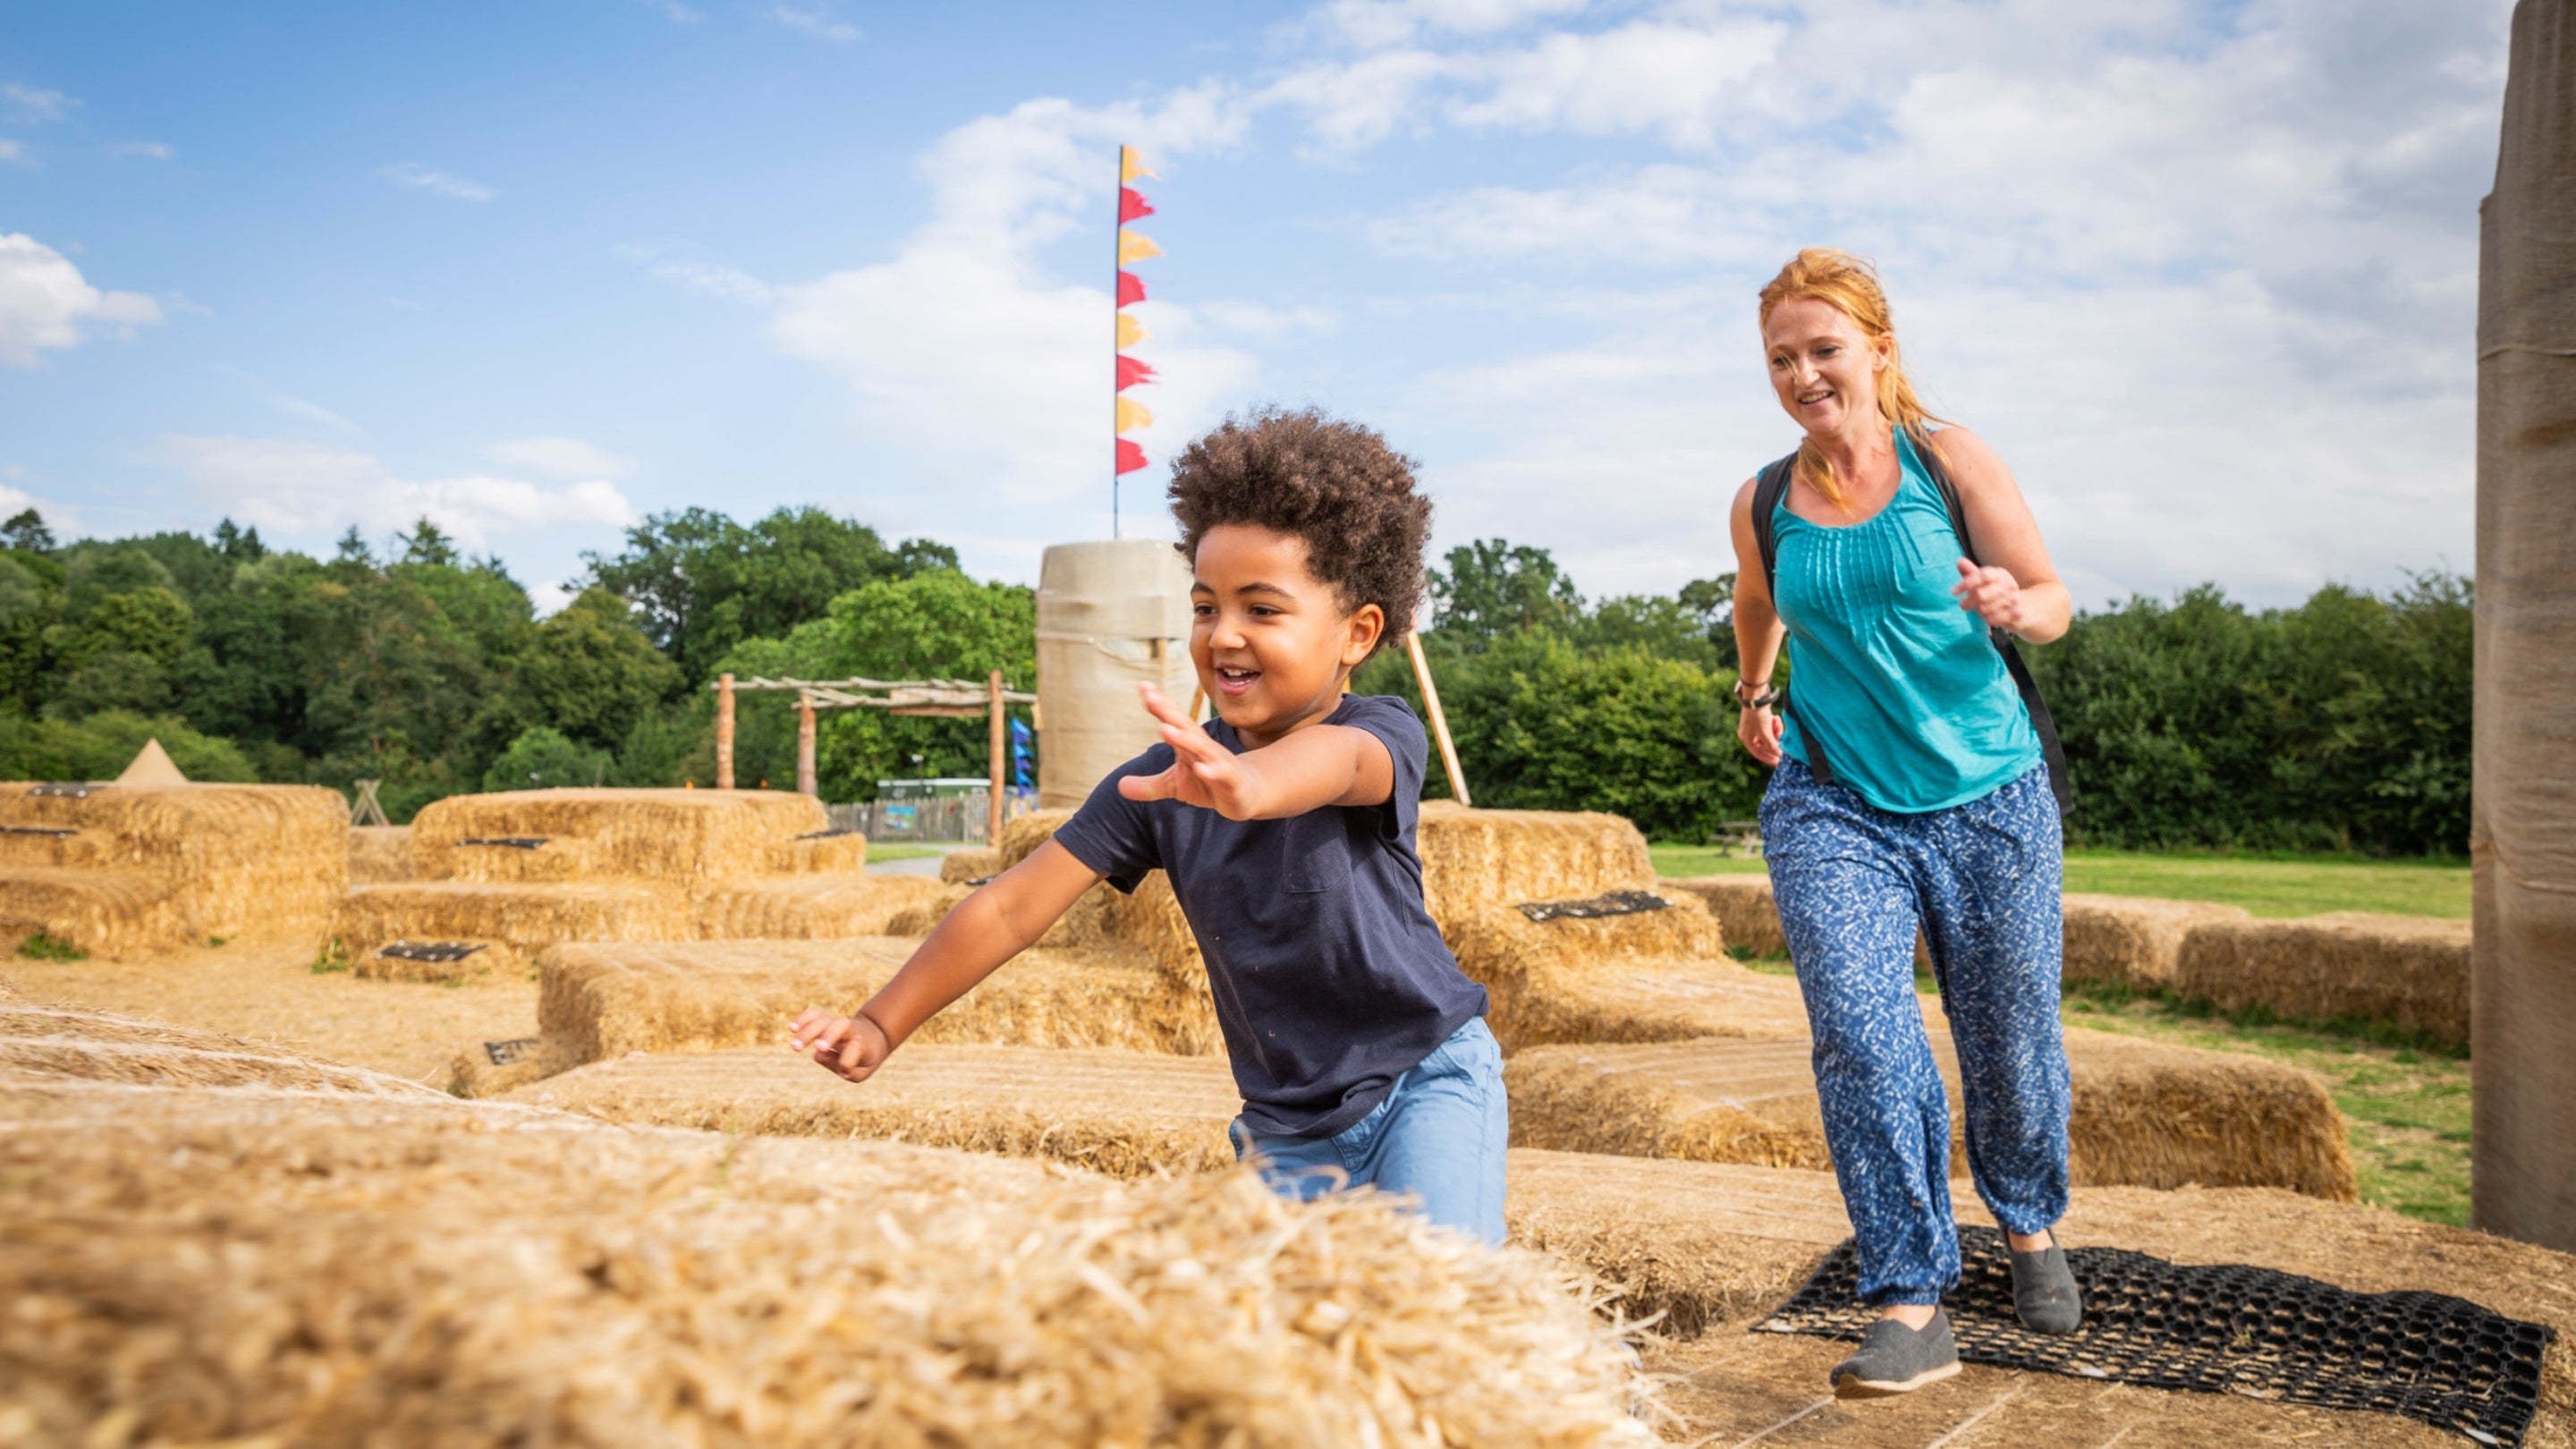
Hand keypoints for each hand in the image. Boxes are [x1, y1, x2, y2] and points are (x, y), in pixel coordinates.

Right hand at [787, 1008, 890, 1082]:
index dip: (848, 1060)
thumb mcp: (862, 1071)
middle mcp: (849, 1031)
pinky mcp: (825, 1021)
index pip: (856, 1049)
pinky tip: (791, 1028)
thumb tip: (819, 1055)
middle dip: (828, 1036)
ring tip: (794, 1047)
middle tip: (817, 1048)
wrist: (871, 1038)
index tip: (844, 1071)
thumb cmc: (864, 1059)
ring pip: (822, 1020)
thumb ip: (845, 1068)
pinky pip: (813, 1015)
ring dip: (808, 1031)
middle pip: (839, 1026)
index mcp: (863, 1045)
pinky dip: (802, 1019)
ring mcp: (836, 1024)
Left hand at [1117, 682, 1263, 817]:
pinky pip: (1221, 774)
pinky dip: (1211, 771)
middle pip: (1185, 727)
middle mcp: (1204, 747)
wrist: (1247, 794)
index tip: (1143, 686)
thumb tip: (1119, 786)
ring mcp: (1219, 762)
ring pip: (1201, 748)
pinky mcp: (1231, 781)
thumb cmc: (1209, 782)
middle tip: (1150, 697)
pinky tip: (1200, 768)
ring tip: (1165, 729)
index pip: (1173, 720)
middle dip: (1168, 712)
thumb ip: (1148, 786)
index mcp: (1189, 743)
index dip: (1159, 705)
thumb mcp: (1175, 786)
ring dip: (1184, 738)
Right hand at [1738, 703, 1782, 765]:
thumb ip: (1773, 745)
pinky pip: (1769, 726)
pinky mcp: (1760, 718)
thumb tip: (1780, 755)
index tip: (1779, 762)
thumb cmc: (1758, 716)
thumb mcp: (1766, 733)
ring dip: (1775, 730)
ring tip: (1777, 722)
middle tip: (1782, 736)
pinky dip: (1774, 723)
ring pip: (1769, 734)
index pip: (1758, 753)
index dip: (1769, 758)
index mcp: (1746, 739)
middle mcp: (1749, 733)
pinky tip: (1775, 717)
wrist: (1756, 697)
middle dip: (1774, 739)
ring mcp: (1754, 725)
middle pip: (1765, 743)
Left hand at [1953, 558, 2023, 633]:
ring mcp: (2014, 599)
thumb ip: (1971, 573)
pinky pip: (1994, 619)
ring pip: (1985, 608)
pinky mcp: (2017, 613)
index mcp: (2000, 574)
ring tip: (1980, 610)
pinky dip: (1988, 619)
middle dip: (1968, 601)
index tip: (1953, 592)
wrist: (2026, 607)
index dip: (1966, 583)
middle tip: (1963, 605)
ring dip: (1979, 611)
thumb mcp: (1986, 581)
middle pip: (1980, 594)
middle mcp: (2009, 584)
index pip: (1982, 576)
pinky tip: (1989, 617)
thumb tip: (1959, 561)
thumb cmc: (1997, 593)